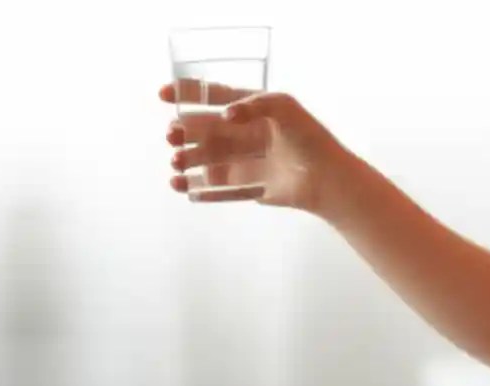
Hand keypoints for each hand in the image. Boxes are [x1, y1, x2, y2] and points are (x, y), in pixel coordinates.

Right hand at [160, 81, 347, 209]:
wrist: (326, 178)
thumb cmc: (308, 137)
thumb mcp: (284, 107)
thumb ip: (254, 105)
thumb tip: (225, 115)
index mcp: (250, 109)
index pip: (214, 97)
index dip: (188, 93)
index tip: (163, 95)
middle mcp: (244, 134)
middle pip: (205, 131)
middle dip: (184, 132)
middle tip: (171, 136)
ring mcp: (244, 162)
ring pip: (207, 160)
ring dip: (187, 160)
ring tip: (176, 162)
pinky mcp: (248, 187)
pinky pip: (218, 188)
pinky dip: (199, 189)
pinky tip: (181, 186)